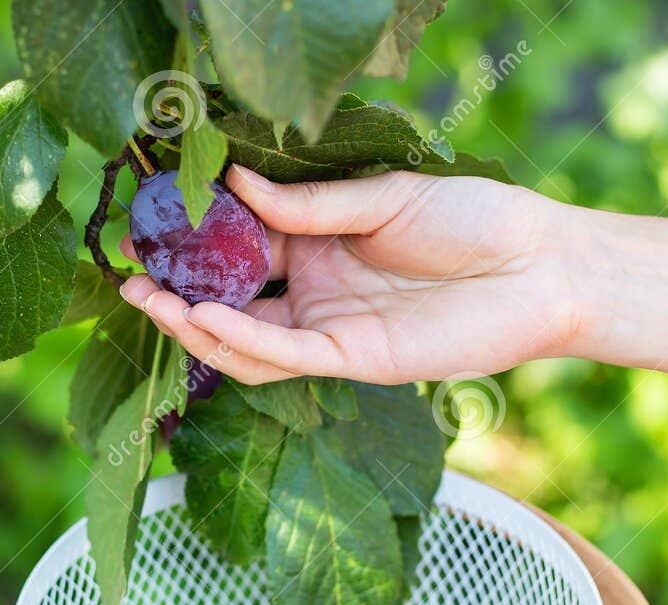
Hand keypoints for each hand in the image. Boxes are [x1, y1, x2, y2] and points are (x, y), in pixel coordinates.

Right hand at [119, 167, 581, 384]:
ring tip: (148, 299)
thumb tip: (235, 182)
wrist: (540, 265)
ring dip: (195, 324)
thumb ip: (308, 204)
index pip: (242, 248)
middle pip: (232, 301)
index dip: (194, 241)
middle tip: (126, 274)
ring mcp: (333, 330)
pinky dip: (244, 340)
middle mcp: (317, 293)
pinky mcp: (356, 360)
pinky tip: (206, 317)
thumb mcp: (382, 197)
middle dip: (176, 291)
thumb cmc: (474, 221)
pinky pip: (287, 356)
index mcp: (320, 246)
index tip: (147, 223)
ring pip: (248, 340)